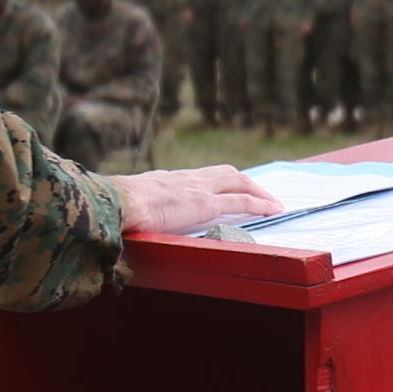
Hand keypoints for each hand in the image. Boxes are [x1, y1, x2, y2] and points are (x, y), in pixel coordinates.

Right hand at [115, 165, 283, 236]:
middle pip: (227, 174)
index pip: (203, 175)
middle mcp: (189, 179)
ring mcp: (199, 190)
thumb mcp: (131, 201)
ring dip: (259, 192)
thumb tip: (132, 217)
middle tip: (262, 193)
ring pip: (239, 183)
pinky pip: (241, 202)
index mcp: (171, 179)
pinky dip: (260, 205)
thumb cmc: (118, 206)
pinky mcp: (205, 204)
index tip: (231, 187)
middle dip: (247, 183)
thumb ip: (139, 206)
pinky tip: (272, 210)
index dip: (221, 180)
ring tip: (274, 204)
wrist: (119, 201)